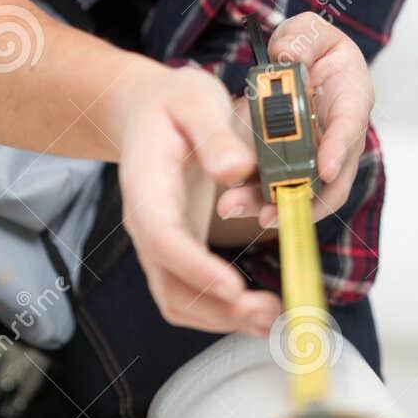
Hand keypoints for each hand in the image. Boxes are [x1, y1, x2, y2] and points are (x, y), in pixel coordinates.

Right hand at [112, 65, 282, 335]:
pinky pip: (191, 294)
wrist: (147, 110)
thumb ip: (213, 132)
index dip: (195, 267)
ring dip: (221, 318)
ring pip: (178, 299)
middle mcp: (147, 223)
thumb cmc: (172, 102)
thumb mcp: (194, 99)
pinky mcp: (178, 249)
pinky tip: (257, 312)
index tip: (232, 287)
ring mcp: (160, 242)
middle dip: (216, 307)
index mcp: (147, 185)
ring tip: (270, 319)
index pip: (163, 237)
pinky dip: (221, 311)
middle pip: (170, 283)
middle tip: (267, 311)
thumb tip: (236, 170)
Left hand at [215, 12, 373, 228]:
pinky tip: (236, 206)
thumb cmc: (310, 47)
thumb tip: (287, 55)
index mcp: (351, 97)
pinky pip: (282, 189)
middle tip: (273, 209)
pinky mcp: (294, 166)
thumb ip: (301, 39)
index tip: (324, 170)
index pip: (349, 125)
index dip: (338, 148)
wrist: (295, 63)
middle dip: (304, 196)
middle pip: (331, 177)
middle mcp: (340, 135)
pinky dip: (261, 200)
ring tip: (241, 210)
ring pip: (306, 191)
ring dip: (275, 205)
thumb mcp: (308, 32)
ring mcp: (319, 155)